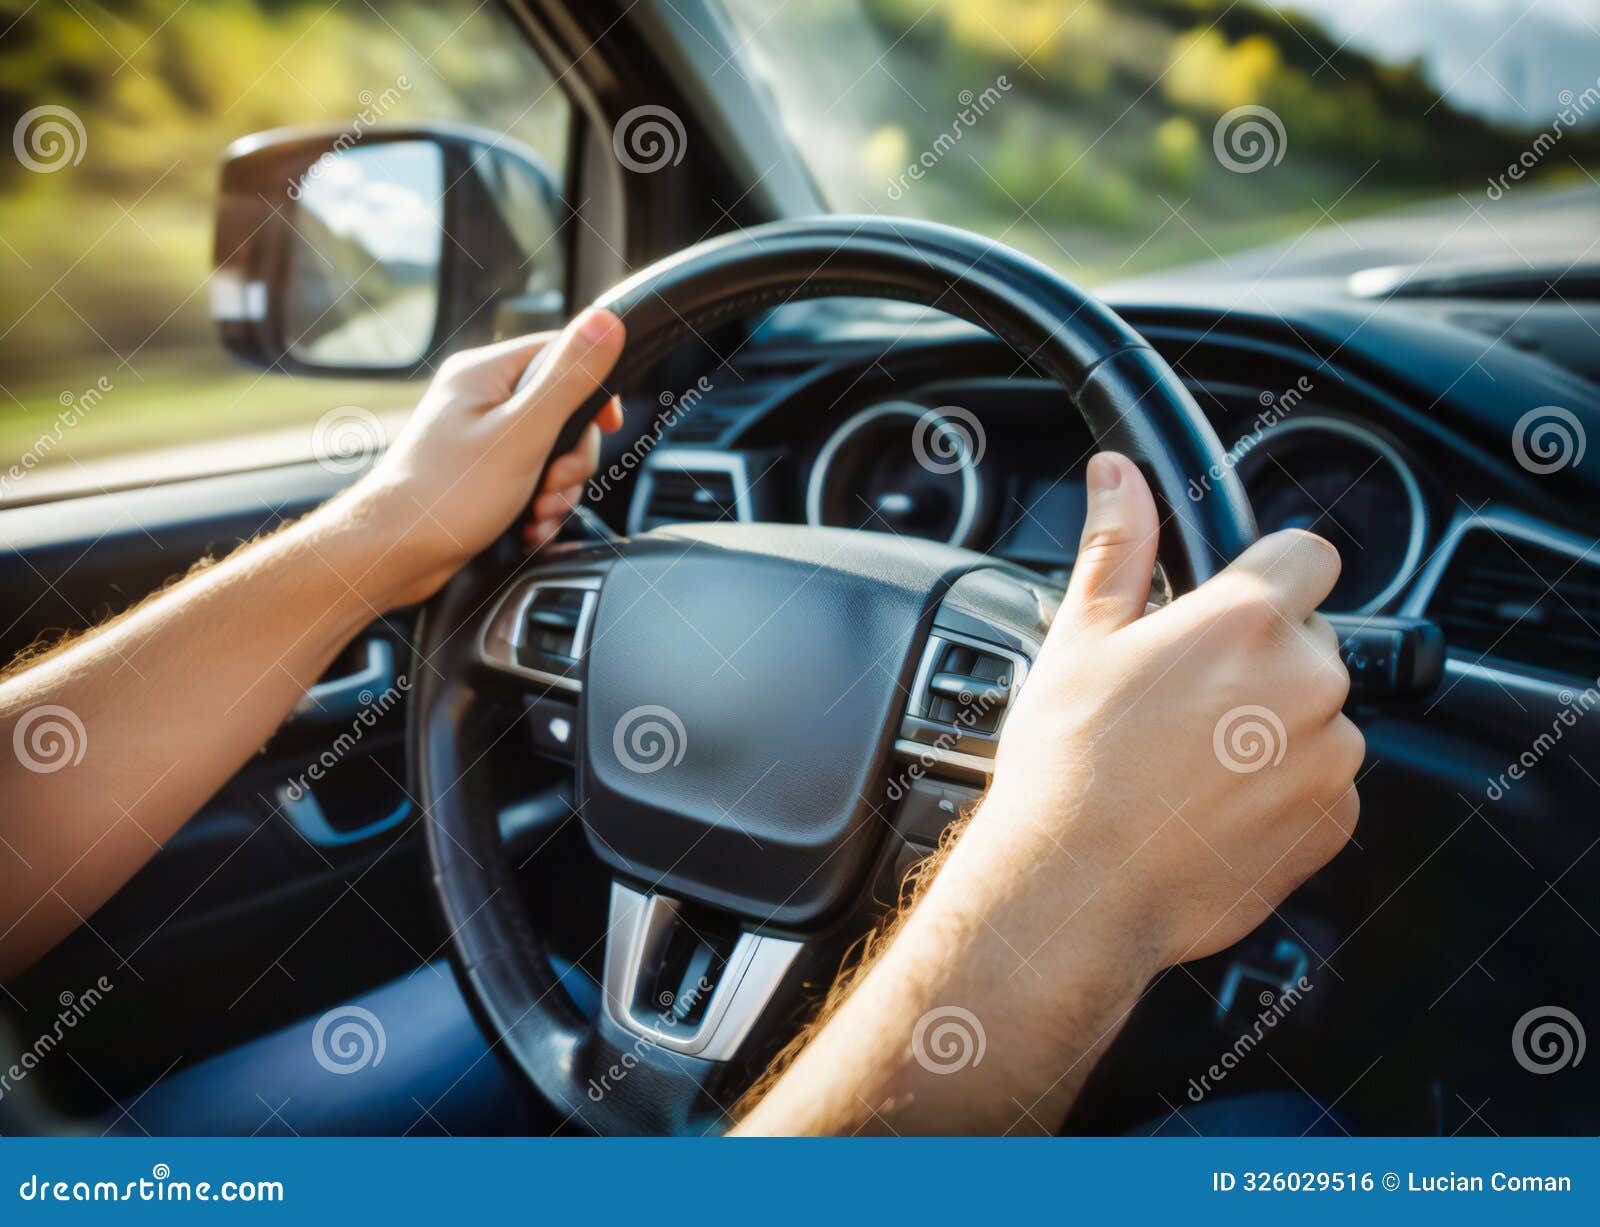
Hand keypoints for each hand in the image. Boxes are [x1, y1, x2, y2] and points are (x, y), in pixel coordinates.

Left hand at [347, 308, 626, 607]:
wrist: (394, 553)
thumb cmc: (447, 495)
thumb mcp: (523, 433)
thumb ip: (569, 378)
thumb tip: (606, 320)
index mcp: (485, 372)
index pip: (562, 354)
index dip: (593, 391)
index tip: (606, 426)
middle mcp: (480, 398)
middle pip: (563, 411)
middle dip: (571, 458)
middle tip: (554, 484)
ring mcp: (480, 437)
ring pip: (551, 452)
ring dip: (558, 490)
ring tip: (537, 513)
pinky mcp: (480, 473)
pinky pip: (530, 479)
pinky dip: (538, 506)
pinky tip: (528, 526)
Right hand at [979, 450, 1361, 971]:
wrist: (1076, 888)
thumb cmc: (1067, 767)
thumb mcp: (1079, 640)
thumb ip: (1117, 547)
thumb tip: (1119, 476)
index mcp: (1244, 620)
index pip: (1307, 556)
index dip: (1266, 575)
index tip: (1229, 607)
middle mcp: (1305, 680)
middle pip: (1310, 639)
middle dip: (1261, 658)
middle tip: (1183, 701)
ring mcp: (1330, 756)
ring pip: (1319, 714)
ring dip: (1276, 727)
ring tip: (1191, 763)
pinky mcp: (1336, 821)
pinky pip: (1325, 784)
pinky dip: (1284, 790)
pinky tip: (1212, 807)